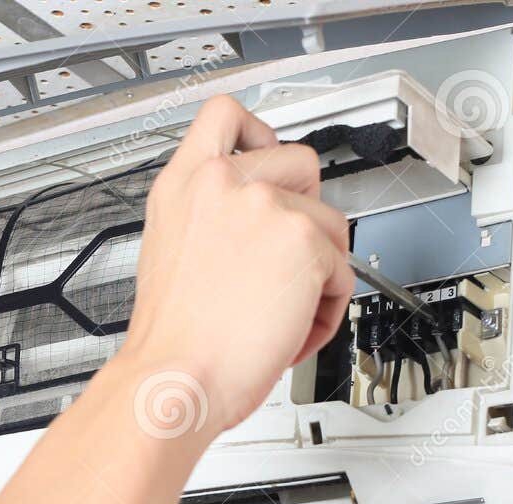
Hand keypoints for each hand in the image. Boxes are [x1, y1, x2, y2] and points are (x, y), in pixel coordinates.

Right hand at [118, 94, 353, 433]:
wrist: (175, 377)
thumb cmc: (172, 339)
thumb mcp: (169, 253)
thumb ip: (209, 220)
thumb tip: (254, 226)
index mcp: (184, 185)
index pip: (226, 116)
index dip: (259, 134)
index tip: (267, 156)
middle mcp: (223, 183)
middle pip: (300, 163)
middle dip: (304, 213)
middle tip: (282, 260)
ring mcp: (265, 205)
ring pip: (330, 223)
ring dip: (318, 271)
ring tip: (283, 311)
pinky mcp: (303, 240)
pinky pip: (343, 271)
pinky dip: (326, 308)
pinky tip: (291, 329)